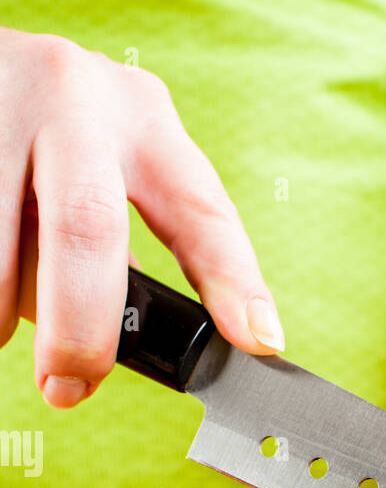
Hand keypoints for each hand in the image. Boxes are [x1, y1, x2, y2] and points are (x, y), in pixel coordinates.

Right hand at [1, 29, 282, 407]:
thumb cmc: (43, 135)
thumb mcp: (101, 162)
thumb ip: (120, 242)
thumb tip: (122, 346)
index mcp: (141, 118)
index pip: (201, 207)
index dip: (234, 279)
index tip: (258, 339)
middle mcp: (78, 99)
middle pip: (89, 226)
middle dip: (82, 327)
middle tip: (68, 387)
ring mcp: (5, 104)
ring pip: (7, 248)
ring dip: (4, 309)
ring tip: (2, 328)